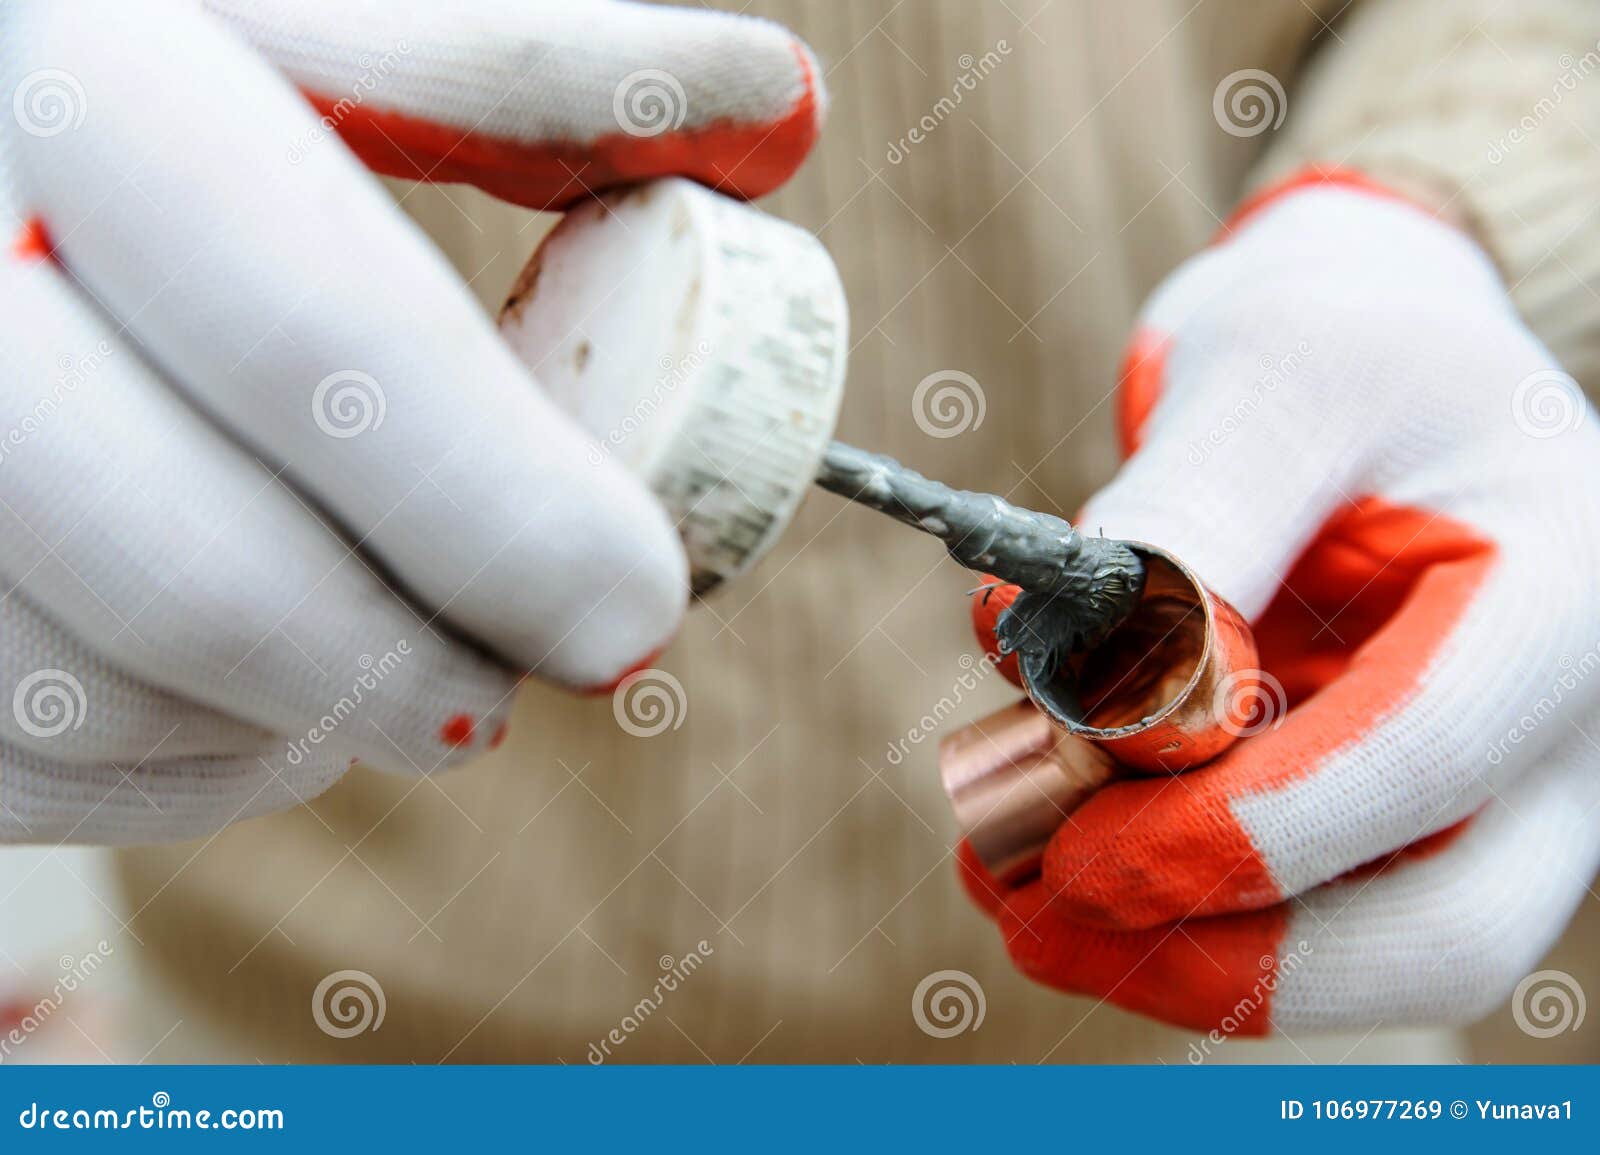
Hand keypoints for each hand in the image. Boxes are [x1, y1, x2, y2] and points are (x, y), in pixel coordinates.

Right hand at [0, 0, 821, 841]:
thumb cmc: (157, 94)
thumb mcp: (304, 20)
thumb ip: (517, 70)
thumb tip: (774, 108)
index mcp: (83, 72)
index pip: (316, 330)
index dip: (500, 502)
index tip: (640, 601)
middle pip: (185, 557)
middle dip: (401, 654)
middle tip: (538, 675)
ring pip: (98, 686)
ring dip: (301, 713)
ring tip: (409, 670)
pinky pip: (27, 753)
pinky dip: (182, 758)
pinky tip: (266, 693)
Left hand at [965, 173, 1599, 1034]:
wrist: (1375, 358)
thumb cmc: (1338, 343)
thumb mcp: (1269, 377)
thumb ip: (1191, 520)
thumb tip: (1084, 682)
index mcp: (1562, 592)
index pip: (1430, 756)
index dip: (1250, 830)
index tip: (1084, 854)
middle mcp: (1563, 724)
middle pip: (1438, 928)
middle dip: (1221, 950)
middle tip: (1034, 910)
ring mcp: (1496, 789)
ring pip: (1369, 952)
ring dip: (1178, 954)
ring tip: (1002, 887)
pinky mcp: (1403, 814)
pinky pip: (1310, 912)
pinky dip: (1176, 907)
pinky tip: (1045, 850)